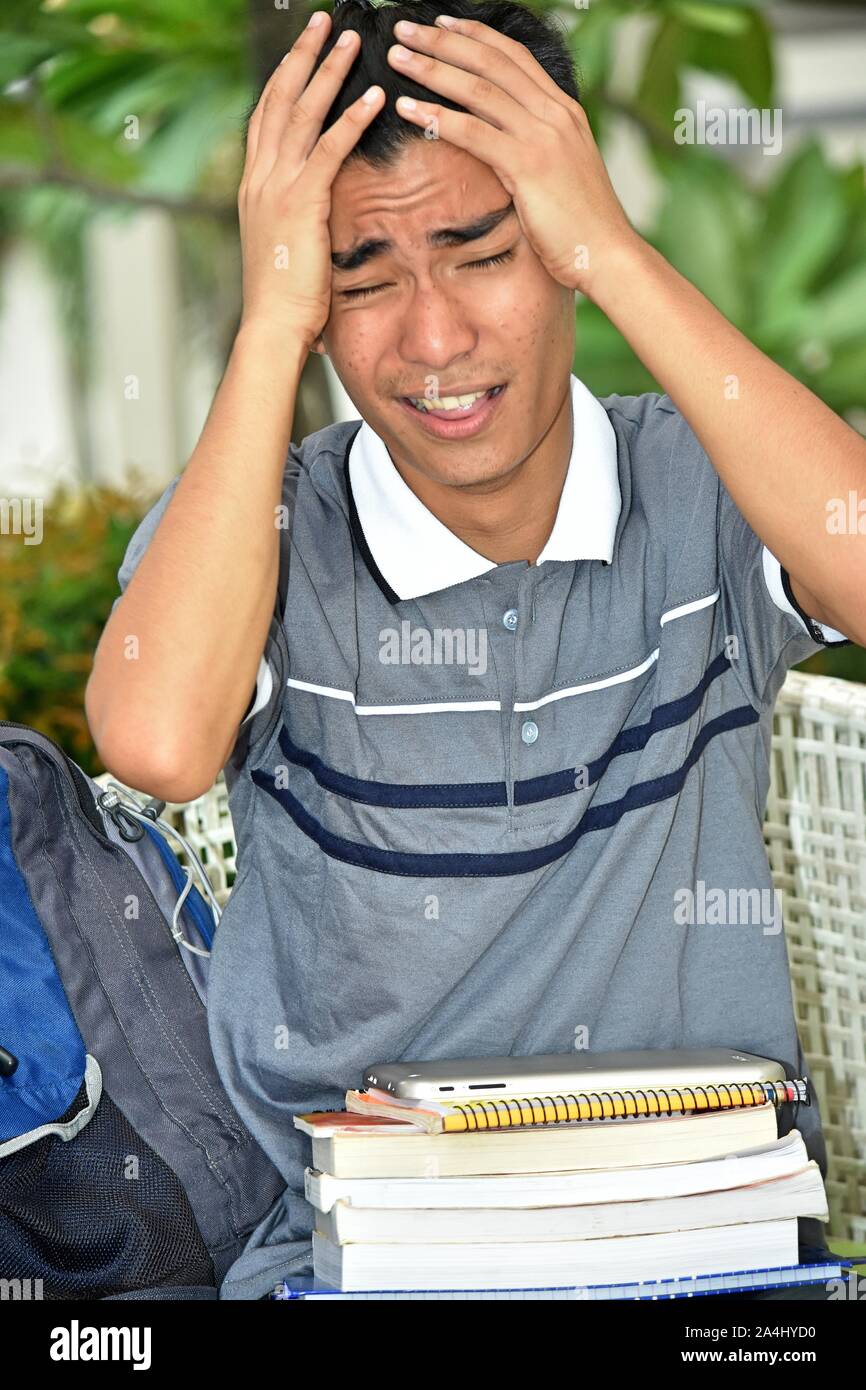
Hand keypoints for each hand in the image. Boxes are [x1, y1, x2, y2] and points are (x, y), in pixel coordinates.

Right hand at [238, 12, 384, 346]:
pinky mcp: (301, 204)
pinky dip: (352, 119)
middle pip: (279, 99)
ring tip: (352, 39)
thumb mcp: (290, 251)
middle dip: (302, 55)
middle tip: (324, 21)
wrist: (272, 329)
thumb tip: (321, 218)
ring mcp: (276, 188)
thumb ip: (301, 222)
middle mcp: (260, 178)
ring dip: (329, 71)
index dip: (285, 78)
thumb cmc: (286, 304)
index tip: (303, 50)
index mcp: (255, 187)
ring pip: (302, 112)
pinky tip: (374, 96)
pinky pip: (329, 150)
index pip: (267, 118)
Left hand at [387, 15, 637, 298]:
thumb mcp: (563, 172)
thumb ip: (537, 148)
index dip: (476, 36)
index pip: (514, 57)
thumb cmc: (583, 225)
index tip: (443, 24)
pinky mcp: (528, 165)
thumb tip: (507, 147)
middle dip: (443, 41)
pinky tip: (406, 108)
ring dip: (431, 69)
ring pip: (478, 88)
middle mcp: (554, 113)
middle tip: (405, 28)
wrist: (608, 254)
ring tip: (397, 57)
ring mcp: (542, 136)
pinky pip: (472, 132)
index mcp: (564, 110)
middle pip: (491, 61)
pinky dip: (436, 116)